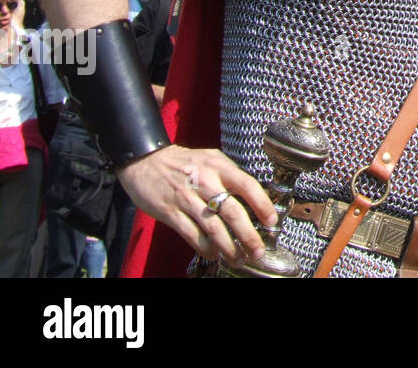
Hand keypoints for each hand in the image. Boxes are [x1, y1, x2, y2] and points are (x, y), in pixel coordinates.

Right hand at [117, 145, 277, 263]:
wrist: (145, 160)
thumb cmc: (184, 162)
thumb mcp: (211, 159)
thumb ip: (229, 175)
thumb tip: (253, 196)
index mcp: (219, 166)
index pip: (247, 185)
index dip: (262, 204)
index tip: (272, 221)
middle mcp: (205, 181)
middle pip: (233, 212)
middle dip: (248, 235)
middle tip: (258, 251)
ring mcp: (187, 198)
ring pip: (213, 228)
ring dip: (228, 248)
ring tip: (238, 259)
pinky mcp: (170, 212)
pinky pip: (192, 235)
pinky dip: (205, 248)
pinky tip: (214, 255)